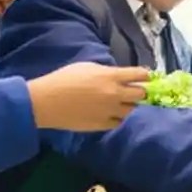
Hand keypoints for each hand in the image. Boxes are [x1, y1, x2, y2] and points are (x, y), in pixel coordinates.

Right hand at [27, 62, 149, 130]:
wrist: (47, 102)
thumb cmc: (63, 79)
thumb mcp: (87, 67)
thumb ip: (107, 72)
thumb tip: (119, 76)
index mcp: (111, 77)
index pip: (140, 75)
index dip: (144, 76)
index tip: (144, 77)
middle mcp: (115, 94)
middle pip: (141, 94)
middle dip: (139, 92)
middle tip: (132, 91)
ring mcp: (110, 111)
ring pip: (132, 110)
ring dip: (128, 106)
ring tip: (119, 103)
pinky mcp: (103, 124)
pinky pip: (119, 122)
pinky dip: (117, 118)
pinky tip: (110, 114)